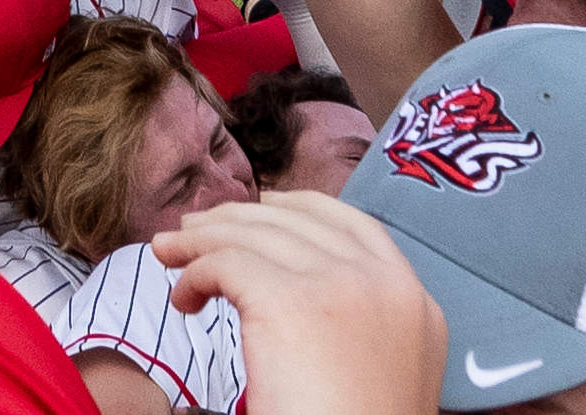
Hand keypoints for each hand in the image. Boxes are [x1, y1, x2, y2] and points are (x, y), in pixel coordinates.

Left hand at [152, 193, 441, 414]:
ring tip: (169, 254)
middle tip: (196, 229)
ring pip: (258, 234)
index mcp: (417, 304)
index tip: (264, 209)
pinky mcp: (292, 301)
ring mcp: (343, 287)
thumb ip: (361, 332)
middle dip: (242, 217)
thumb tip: (300, 299)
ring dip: (205, 240)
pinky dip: (195, 273)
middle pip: (302, 221)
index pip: (357, 227)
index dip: (303, 210)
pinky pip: (227, 263)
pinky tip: (184, 299)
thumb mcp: (380, 377)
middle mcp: (386, 284)